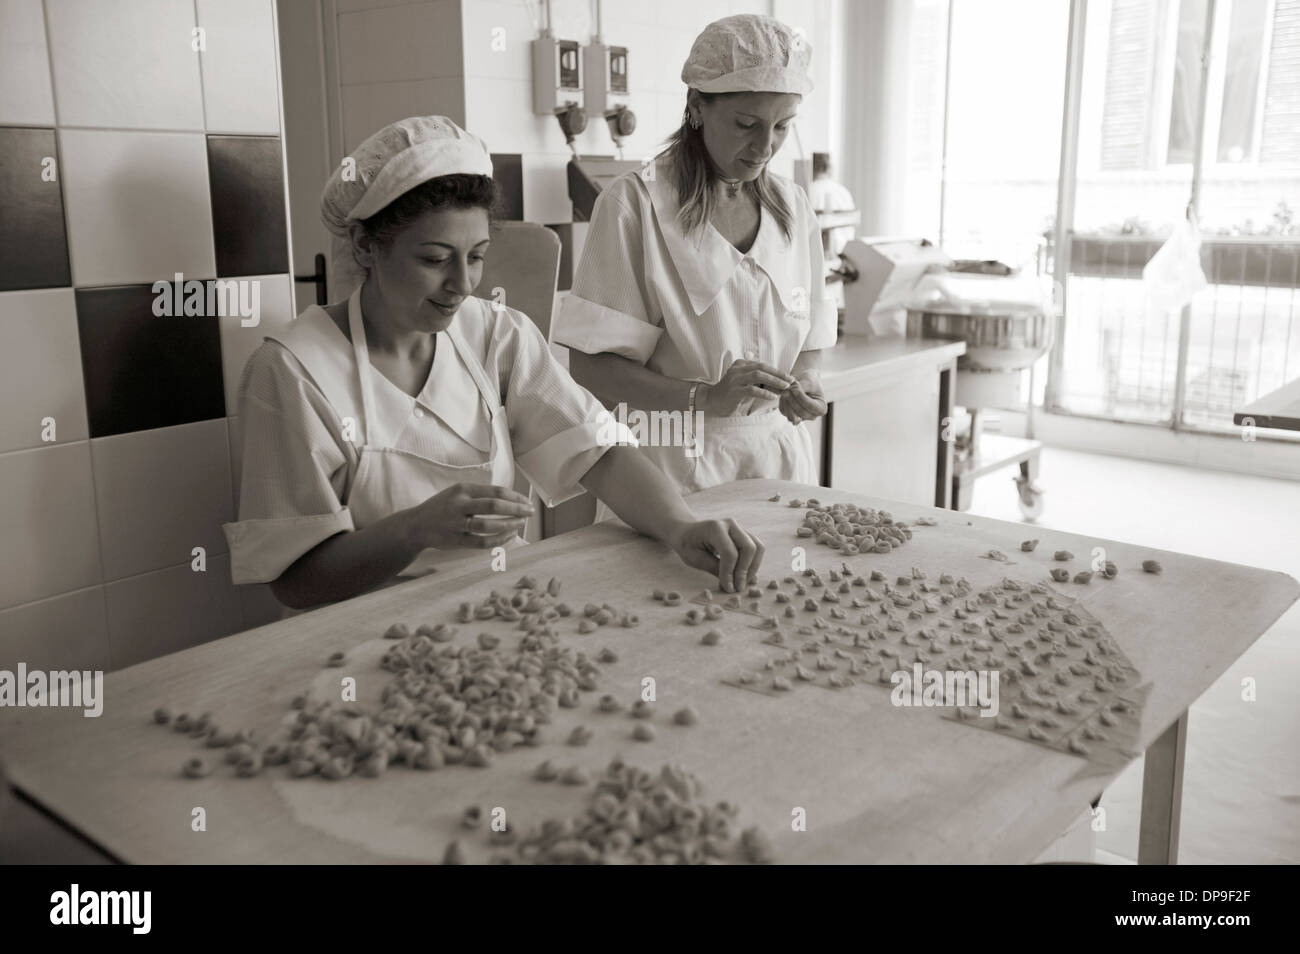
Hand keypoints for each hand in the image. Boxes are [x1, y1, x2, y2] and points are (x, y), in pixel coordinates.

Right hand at [405, 483, 534, 550]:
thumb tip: (512, 498)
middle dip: (516, 509)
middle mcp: (459, 505)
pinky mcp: (456, 541)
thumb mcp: (458, 492)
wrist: (417, 525)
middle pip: (493, 506)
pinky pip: (481, 542)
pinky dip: (498, 540)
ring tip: (520, 524)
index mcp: (462, 489)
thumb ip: (481, 494)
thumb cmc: (443, 506)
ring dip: (508, 525)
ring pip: (487, 526)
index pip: (495, 491)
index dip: (515, 497)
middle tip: (529, 513)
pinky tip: (508, 536)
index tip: (526, 502)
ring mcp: (456, 524)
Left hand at [666, 518, 765, 593]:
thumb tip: (732, 585)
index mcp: (715, 528)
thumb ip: (714, 569)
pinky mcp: (744, 534)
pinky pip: (757, 548)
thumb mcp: (694, 559)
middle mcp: (730, 524)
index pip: (729, 553)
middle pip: (748, 548)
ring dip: (753, 568)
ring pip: (758, 547)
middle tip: (737, 588)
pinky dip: (754, 563)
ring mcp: (739, 528)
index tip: (728, 589)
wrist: (687, 532)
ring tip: (742, 583)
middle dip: (745, 571)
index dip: (730, 573)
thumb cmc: (688, 545)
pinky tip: (745, 576)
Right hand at [702, 359, 794, 416]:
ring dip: (773, 381)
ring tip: (784, 387)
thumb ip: (760, 383)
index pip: (763, 365)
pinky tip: (772, 397)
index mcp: (741, 364)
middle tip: (790, 381)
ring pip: (758, 376)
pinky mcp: (734, 390)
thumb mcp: (746, 386)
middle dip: (778, 374)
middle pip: (762, 368)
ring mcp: (735, 379)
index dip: (777, 371)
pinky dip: (764, 392)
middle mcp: (738, 369)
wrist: (711, 402)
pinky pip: (751, 389)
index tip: (789, 377)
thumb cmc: (731, 395)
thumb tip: (780, 385)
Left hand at [779, 374, 827, 424]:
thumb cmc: (809, 379)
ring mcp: (801, 417)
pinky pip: (784, 411)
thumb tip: (790, 391)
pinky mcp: (790, 415)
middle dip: (792, 400)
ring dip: (786, 401)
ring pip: (791, 413)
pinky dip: (782, 402)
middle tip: (786, 388)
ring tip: (785, 388)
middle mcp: (812, 416)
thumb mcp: (808, 381)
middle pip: (800, 412)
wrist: (803, 380)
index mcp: (821, 408)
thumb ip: (801, 388)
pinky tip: (783, 392)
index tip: (794, 388)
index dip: (801, 397)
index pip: (810, 405)